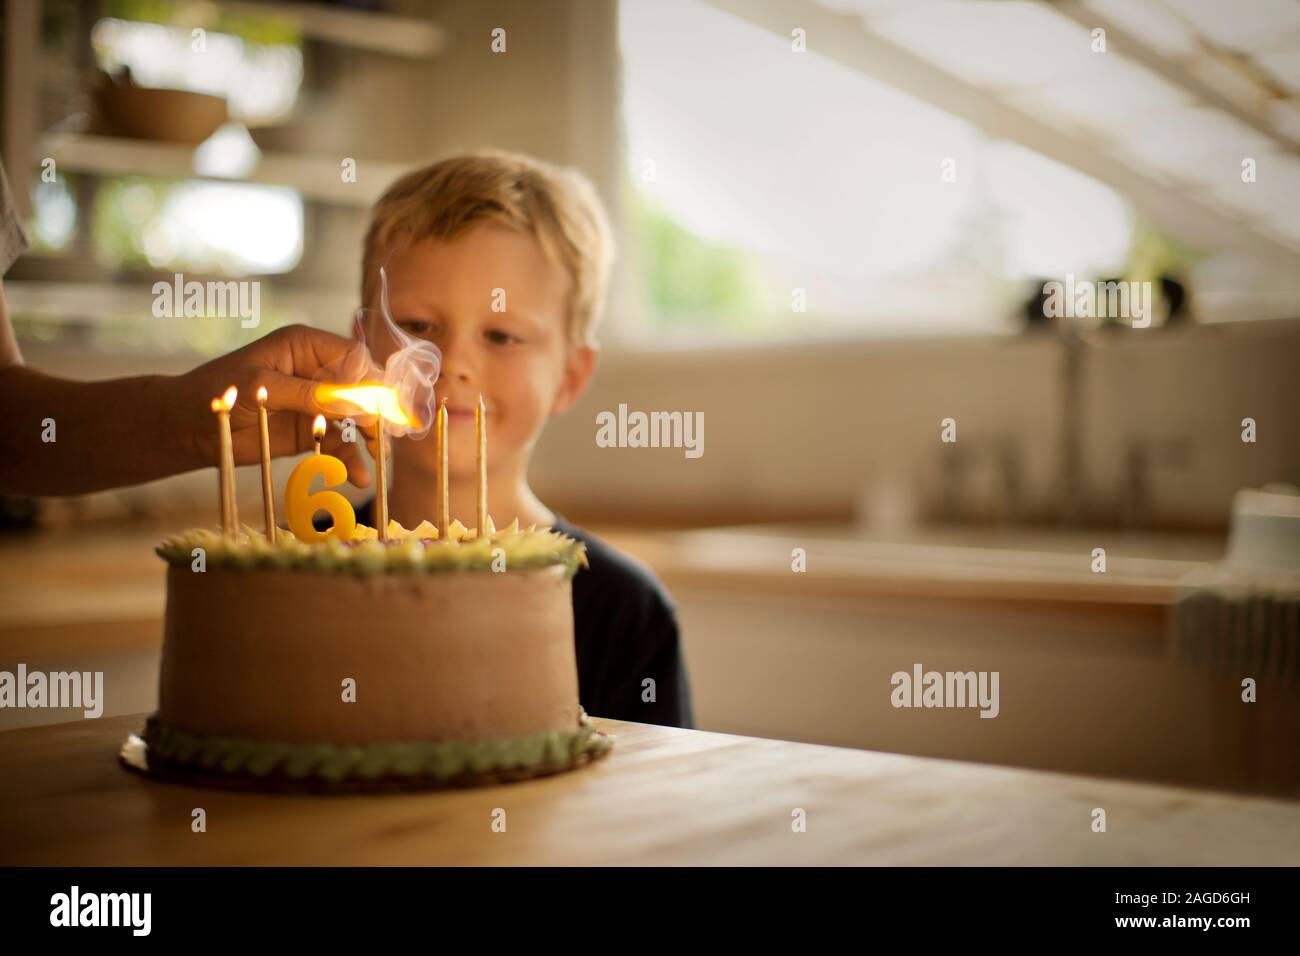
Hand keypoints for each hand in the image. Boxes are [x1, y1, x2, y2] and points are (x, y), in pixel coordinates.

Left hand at [164, 324, 374, 486]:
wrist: (189, 427)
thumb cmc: (219, 391)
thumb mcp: (263, 387)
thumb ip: (309, 394)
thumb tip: (356, 402)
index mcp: (306, 347)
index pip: (353, 357)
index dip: (370, 380)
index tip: (381, 406)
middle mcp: (317, 372)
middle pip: (362, 390)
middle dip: (376, 412)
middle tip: (384, 436)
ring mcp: (317, 403)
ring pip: (356, 420)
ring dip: (368, 439)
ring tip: (377, 458)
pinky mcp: (312, 431)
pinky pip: (339, 444)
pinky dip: (350, 459)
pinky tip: (357, 476)